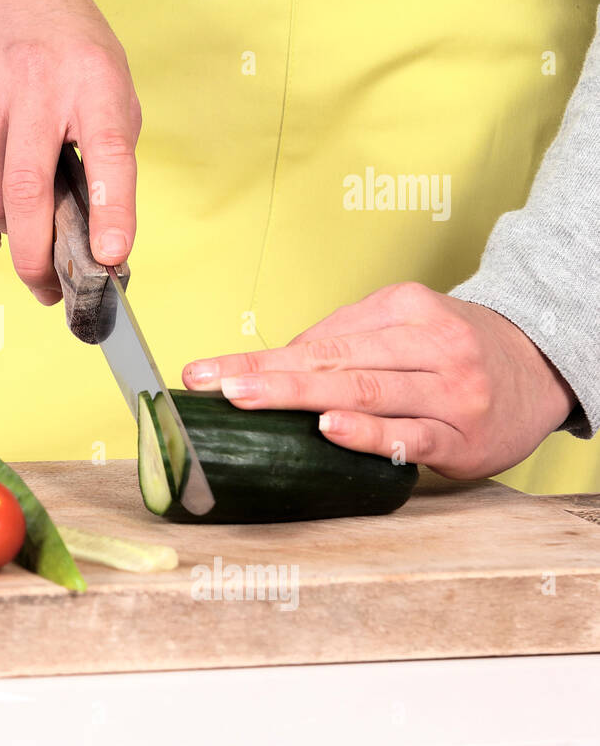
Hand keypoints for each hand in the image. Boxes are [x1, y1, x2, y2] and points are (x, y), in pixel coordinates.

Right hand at [0, 0, 141, 302]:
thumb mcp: (110, 82)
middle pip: (28, 193)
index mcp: (92, 80)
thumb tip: (103, 236)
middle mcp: (36, 85)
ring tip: (24, 238)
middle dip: (39, 258)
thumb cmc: (66, 46)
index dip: (113, 212)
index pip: (108, 154)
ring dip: (6, 235)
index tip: (110, 257)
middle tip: (50, 290)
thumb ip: (110, 150)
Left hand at [181, 282, 575, 477]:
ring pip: (365, 391)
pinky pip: (409, 435)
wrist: (542, 369)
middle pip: (333, 360)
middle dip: (266, 374)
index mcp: (405, 309)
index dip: (258, 356)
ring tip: (248, 400)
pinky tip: (330, 430)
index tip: (203, 372)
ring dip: (300, 397)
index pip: (318, 339)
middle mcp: (429, 344)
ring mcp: (448, 391)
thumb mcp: (405, 325)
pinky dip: (367, 432)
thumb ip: (345, 339)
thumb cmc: (453, 350)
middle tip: (214, 384)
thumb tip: (275, 363)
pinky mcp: (462, 436)